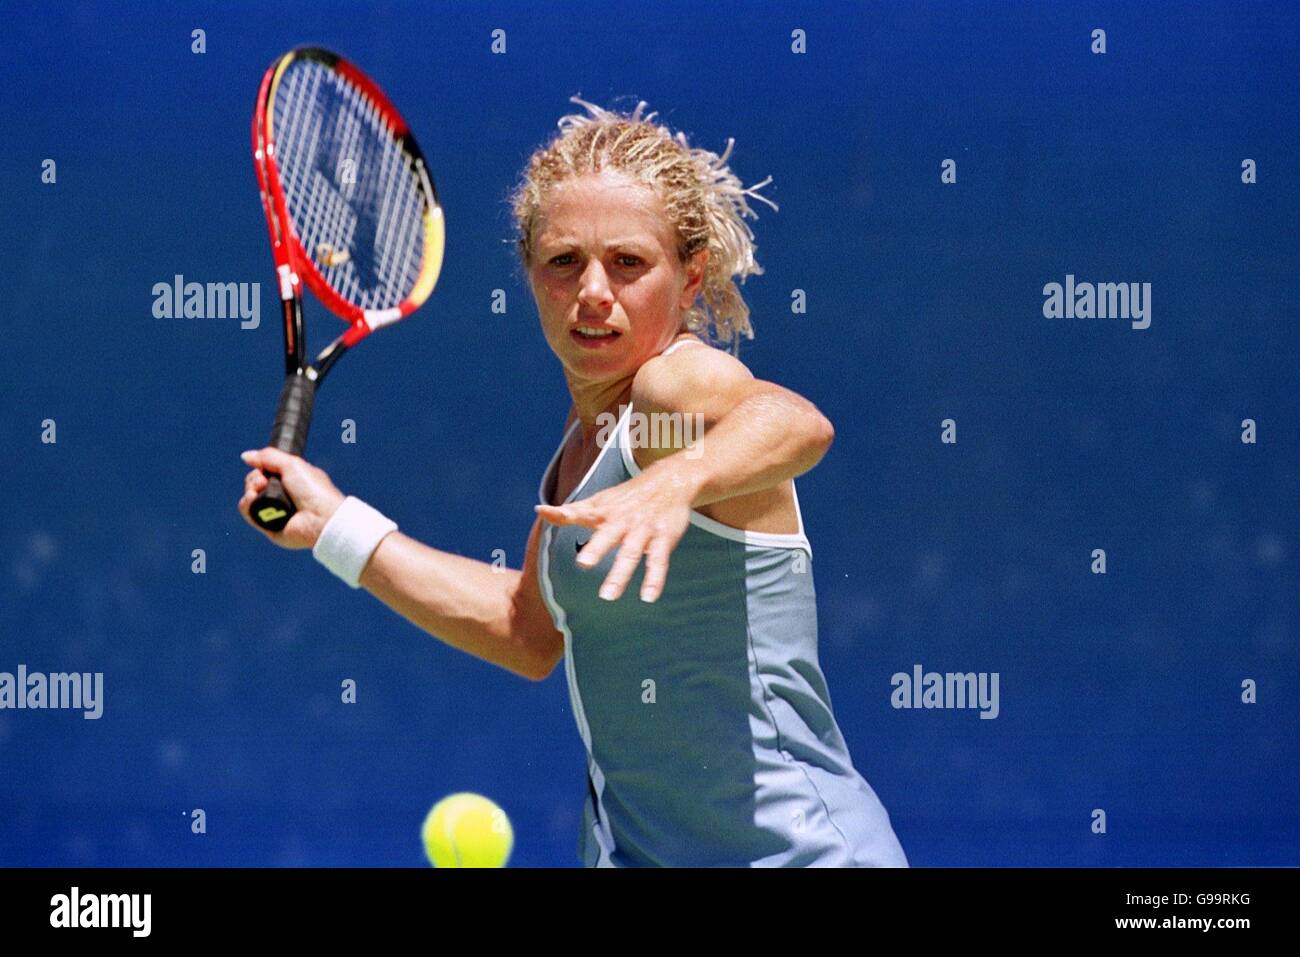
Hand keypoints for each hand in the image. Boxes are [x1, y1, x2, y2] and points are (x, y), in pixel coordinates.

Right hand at [237, 447, 345, 549]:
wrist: (321, 517)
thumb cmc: (313, 489)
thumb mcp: (292, 464)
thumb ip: (268, 457)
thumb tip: (246, 456)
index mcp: (290, 482)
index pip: (265, 473)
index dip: (260, 470)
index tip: (263, 469)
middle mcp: (282, 497)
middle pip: (254, 484)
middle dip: (253, 479)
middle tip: (263, 481)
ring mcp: (275, 512)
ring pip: (250, 499)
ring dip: (249, 490)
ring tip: (259, 488)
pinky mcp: (269, 527)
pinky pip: (249, 515)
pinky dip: (246, 505)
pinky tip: (251, 498)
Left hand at [534, 461, 696, 602]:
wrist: (670, 481)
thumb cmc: (627, 496)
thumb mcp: (600, 500)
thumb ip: (572, 511)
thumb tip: (539, 510)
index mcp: (604, 511)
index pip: (579, 511)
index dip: (561, 512)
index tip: (543, 511)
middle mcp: (622, 520)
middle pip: (608, 536)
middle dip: (596, 549)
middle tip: (583, 564)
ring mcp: (643, 530)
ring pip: (631, 553)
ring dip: (621, 574)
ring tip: (608, 596)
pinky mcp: (663, 538)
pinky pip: (658, 562)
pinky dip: (654, 580)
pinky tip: (648, 597)